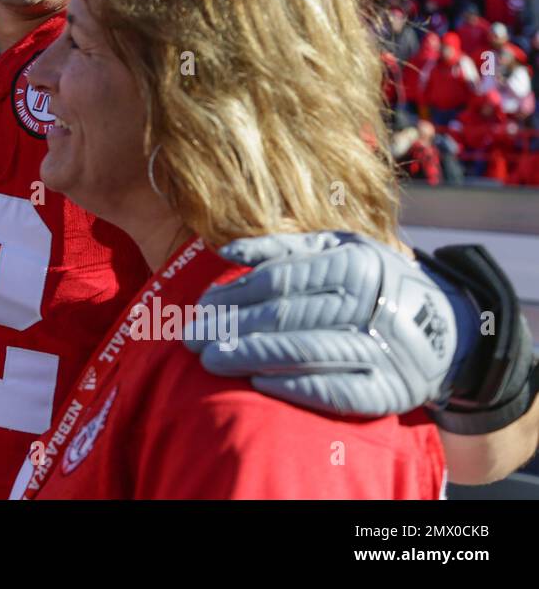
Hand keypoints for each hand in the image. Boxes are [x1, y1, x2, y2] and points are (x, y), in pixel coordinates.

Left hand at [185, 231, 456, 416]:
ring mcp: (381, 349)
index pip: (278, 282)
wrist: (449, 329)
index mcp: (353, 265)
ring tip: (210, 361)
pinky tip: (258, 384)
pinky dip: (295, 387)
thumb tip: (226, 251)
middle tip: (191, 339)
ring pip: (304, 352)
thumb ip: (284, 247)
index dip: (232, 295)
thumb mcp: (340, 249)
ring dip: (251, 357)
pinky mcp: (390, 391)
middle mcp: (368, 304)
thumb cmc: (375, 282)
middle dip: (230, 328)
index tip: (199, 308)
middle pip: (283, 316)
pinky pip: (335, 392)